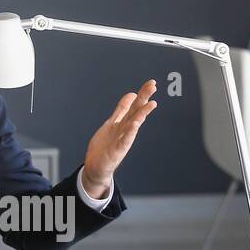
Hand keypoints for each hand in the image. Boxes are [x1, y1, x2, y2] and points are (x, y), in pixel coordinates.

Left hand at [82, 79, 158, 196]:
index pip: (135, 105)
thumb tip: (132, 94)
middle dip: (145, 98)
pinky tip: (134, 124)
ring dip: (142, 114)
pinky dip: (130, 132)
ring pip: (134, 124)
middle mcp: (126, 129)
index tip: (151, 83)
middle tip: (153, 86)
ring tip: (151, 104)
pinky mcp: (117, 150)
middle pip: (137, 111)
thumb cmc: (105, 145)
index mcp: (123, 122)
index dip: (142, 94)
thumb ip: (122, 110)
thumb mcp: (112, 122)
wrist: (96, 166)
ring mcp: (123, 139)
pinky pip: (125, 140)